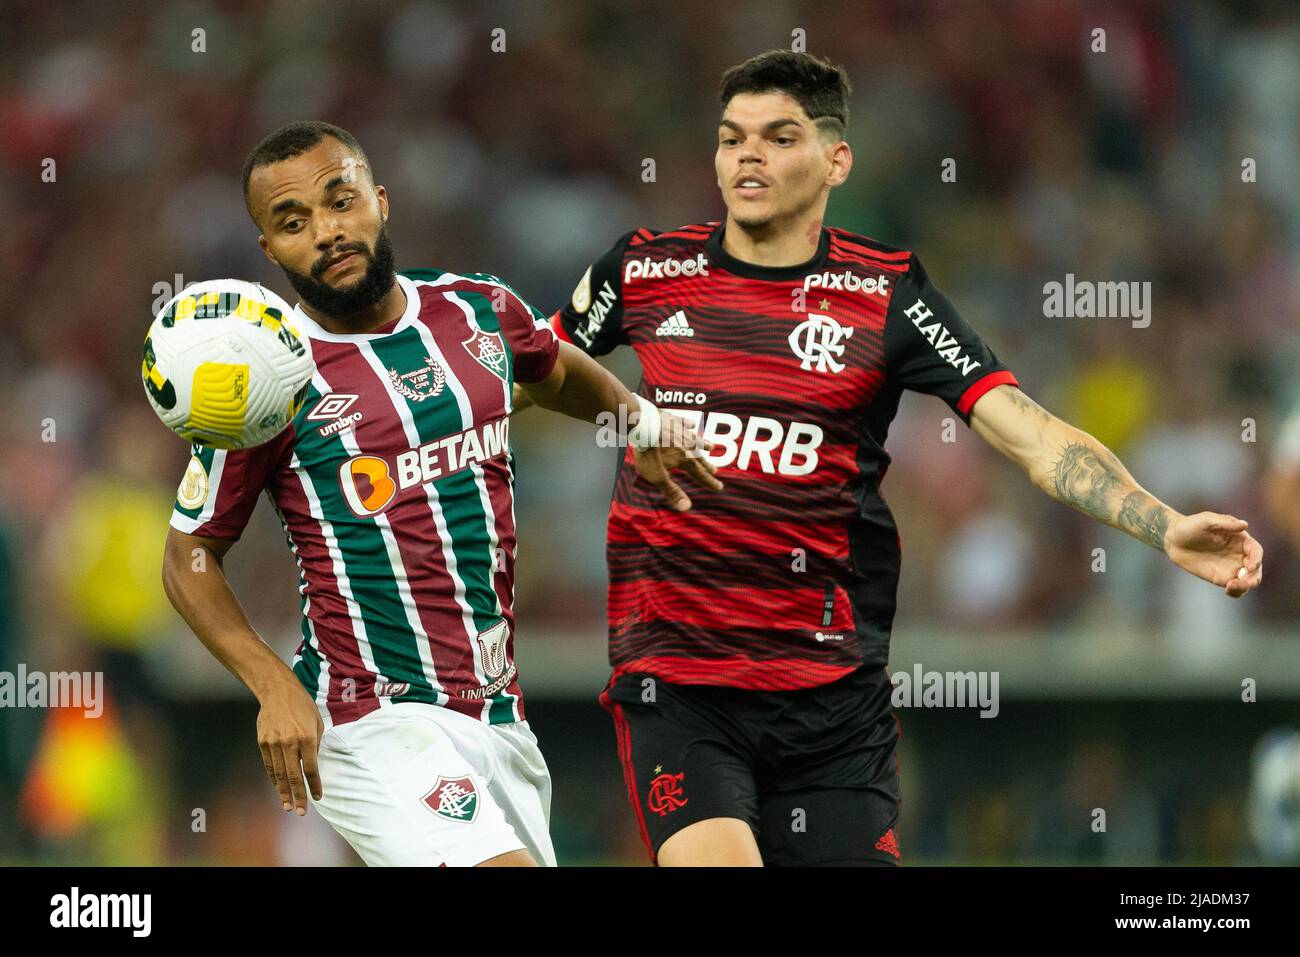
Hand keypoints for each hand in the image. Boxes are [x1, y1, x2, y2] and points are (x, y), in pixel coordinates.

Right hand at [255, 675, 324, 814]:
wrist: (277, 691)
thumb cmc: (302, 706)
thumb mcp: (317, 722)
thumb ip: (316, 744)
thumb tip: (313, 765)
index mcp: (307, 738)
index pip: (311, 769)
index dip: (314, 785)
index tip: (318, 797)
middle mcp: (290, 743)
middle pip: (294, 776)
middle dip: (298, 796)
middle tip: (301, 812)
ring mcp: (274, 743)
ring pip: (280, 774)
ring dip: (284, 792)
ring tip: (288, 806)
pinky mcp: (263, 743)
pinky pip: (269, 765)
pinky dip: (274, 778)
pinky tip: (279, 788)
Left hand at [632, 411, 723, 511]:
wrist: (641, 425)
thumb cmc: (648, 452)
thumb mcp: (657, 476)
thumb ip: (672, 492)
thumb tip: (686, 508)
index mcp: (685, 459)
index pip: (700, 474)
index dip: (709, 481)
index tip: (719, 487)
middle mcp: (687, 445)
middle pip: (699, 457)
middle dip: (707, 465)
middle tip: (715, 471)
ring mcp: (680, 431)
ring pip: (695, 439)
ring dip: (703, 444)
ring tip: (711, 447)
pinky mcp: (671, 420)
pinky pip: (683, 422)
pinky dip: (689, 425)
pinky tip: (692, 424)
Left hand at [1164, 511, 1262, 597]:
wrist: (1173, 540)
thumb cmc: (1190, 525)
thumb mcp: (1205, 520)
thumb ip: (1224, 522)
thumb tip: (1245, 525)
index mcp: (1240, 539)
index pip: (1256, 551)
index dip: (1256, 559)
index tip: (1250, 566)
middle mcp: (1240, 554)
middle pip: (1256, 569)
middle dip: (1253, 577)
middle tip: (1243, 582)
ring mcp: (1232, 567)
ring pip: (1248, 581)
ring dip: (1246, 586)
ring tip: (1231, 587)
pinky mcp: (1221, 578)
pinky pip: (1235, 588)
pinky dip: (1237, 592)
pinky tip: (1228, 589)